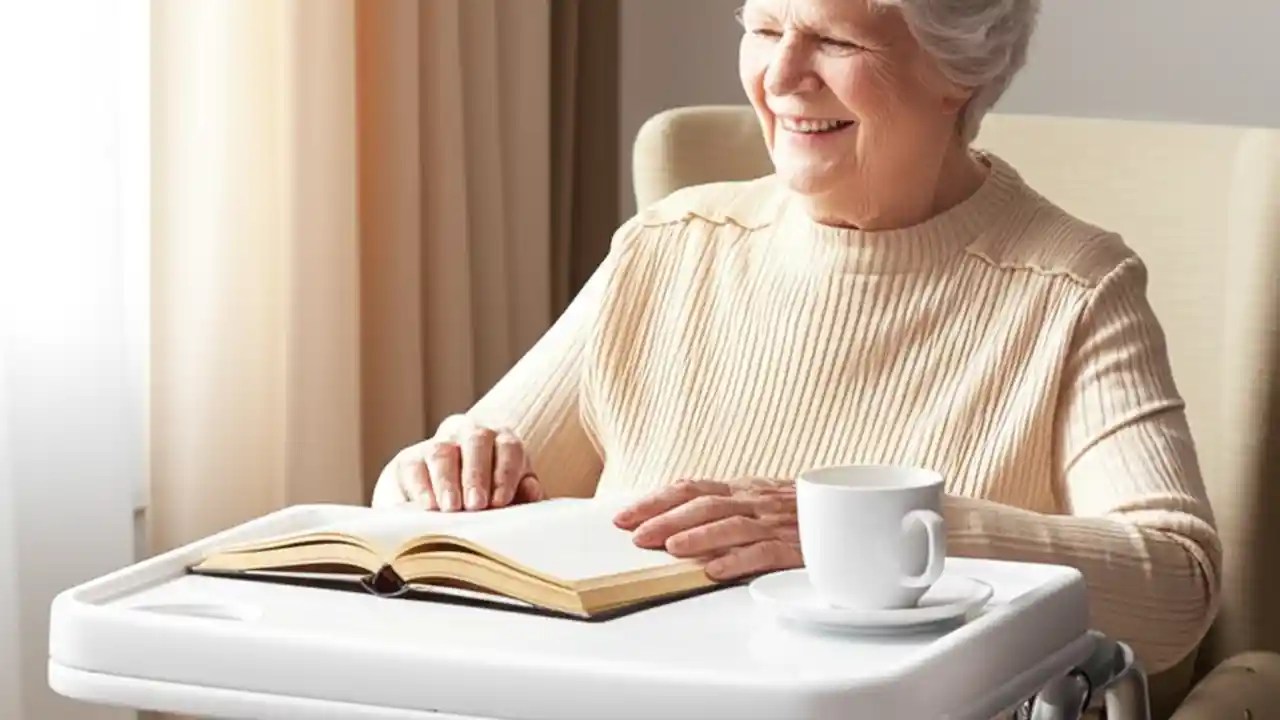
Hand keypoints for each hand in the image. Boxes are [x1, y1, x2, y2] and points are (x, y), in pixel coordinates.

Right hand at [371, 414, 545, 511]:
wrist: (443, 509)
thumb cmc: (488, 503)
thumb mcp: (511, 500)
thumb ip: (524, 497)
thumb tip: (531, 489)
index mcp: (501, 442)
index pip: (508, 447)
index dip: (506, 472)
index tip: (501, 501)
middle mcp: (469, 435)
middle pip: (475, 441)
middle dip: (476, 474)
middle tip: (476, 505)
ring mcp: (437, 444)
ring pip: (442, 452)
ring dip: (447, 481)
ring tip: (451, 508)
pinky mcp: (409, 460)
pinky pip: (413, 467)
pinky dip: (421, 487)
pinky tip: (429, 506)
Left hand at [613, 478, 801, 580]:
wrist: (855, 514)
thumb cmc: (802, 511)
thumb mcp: (760, 500)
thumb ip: (723, 506)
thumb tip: (672, 521)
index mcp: (743, 489)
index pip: (691, 488)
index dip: (656, 500)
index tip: (624, 515)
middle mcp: (755, 502)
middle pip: (704, 504)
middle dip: (666, 518)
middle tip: (636, 534)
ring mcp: (776, 523)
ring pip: (731, 525)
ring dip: (698, 536)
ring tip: (670, 548)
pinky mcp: (798, 548)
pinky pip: (765, 552)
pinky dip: (739, 560)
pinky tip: (716, 570)